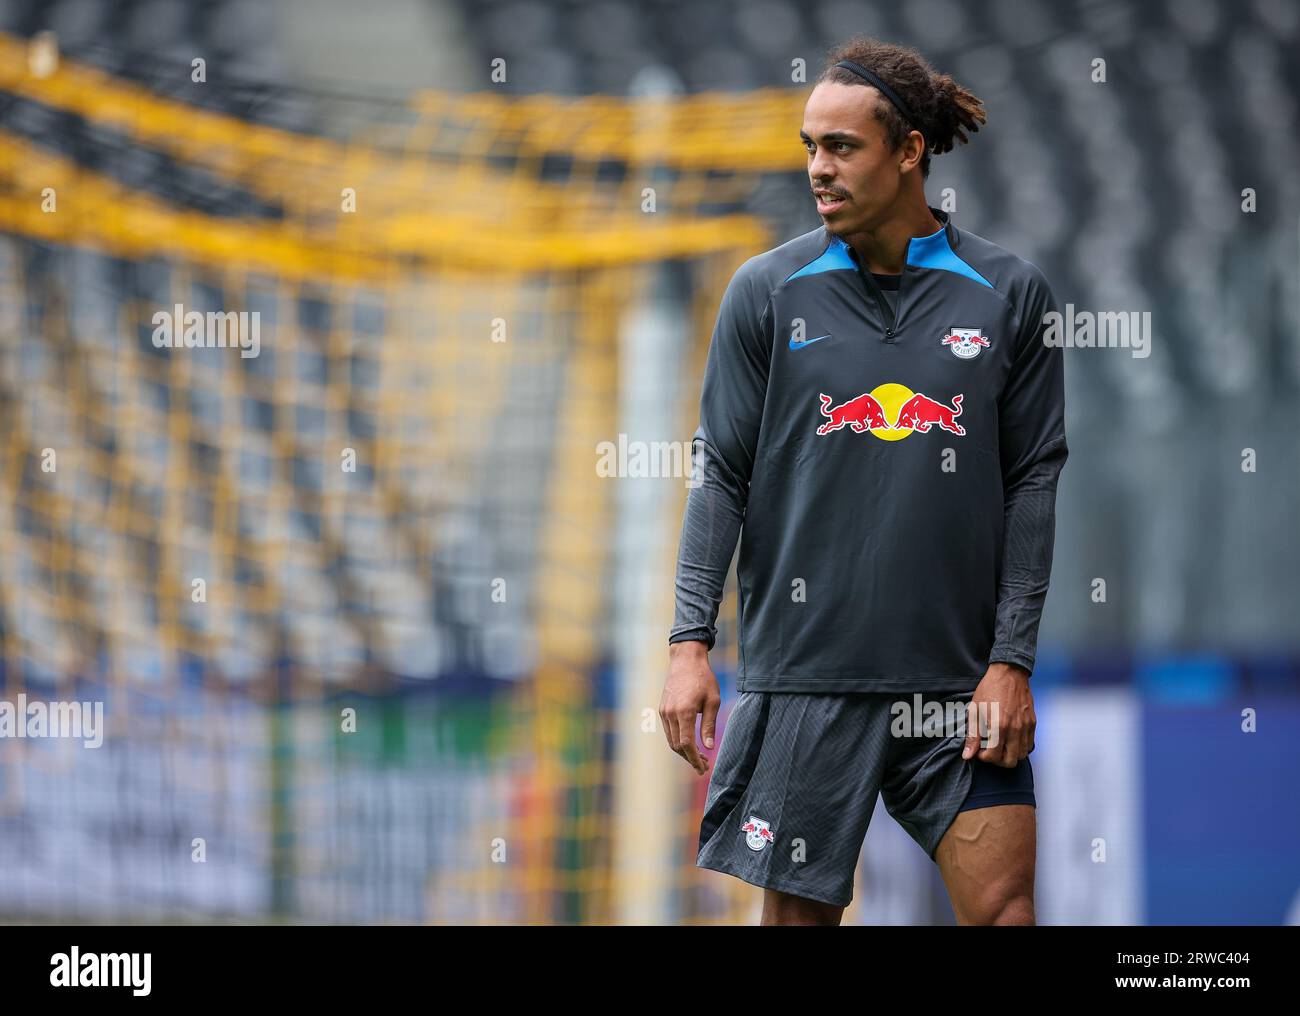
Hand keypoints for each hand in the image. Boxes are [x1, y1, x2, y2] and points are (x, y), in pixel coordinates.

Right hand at [660, 641, 721, 774]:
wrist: (685, 659)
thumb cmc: (703, 678)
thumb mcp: (713, 701)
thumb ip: (709, 725)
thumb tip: (709, 747)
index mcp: (684, 712)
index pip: (686, 744)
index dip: (694, 759)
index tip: (703, 768)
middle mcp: (670, 713)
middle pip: (676, 745)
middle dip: (690, 758)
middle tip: (704, 765)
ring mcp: (664, 711)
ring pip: (671, 740)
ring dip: (683, 751)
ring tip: (699, 756)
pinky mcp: (662, 709)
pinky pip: (668, 731)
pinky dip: (677, 740)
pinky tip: (689, 742)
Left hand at [962, 662, 1034, 766]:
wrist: (1009, 673)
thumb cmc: (989, 689)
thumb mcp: (975, 710)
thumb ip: (972, 735)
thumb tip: (967, 755)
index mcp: (998, 726)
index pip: (993, 756)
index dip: (983, 758)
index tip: (979, 751)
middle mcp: (1015, 729)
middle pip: (1010, 761)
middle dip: (997, 761)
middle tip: (989, 752)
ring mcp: (1026, 727)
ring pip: (1022, 755)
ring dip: (1010, 755)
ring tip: (1000, 746)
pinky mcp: (1033, 723)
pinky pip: (1029, 745)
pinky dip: (1020, 748)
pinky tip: (1010, 740)